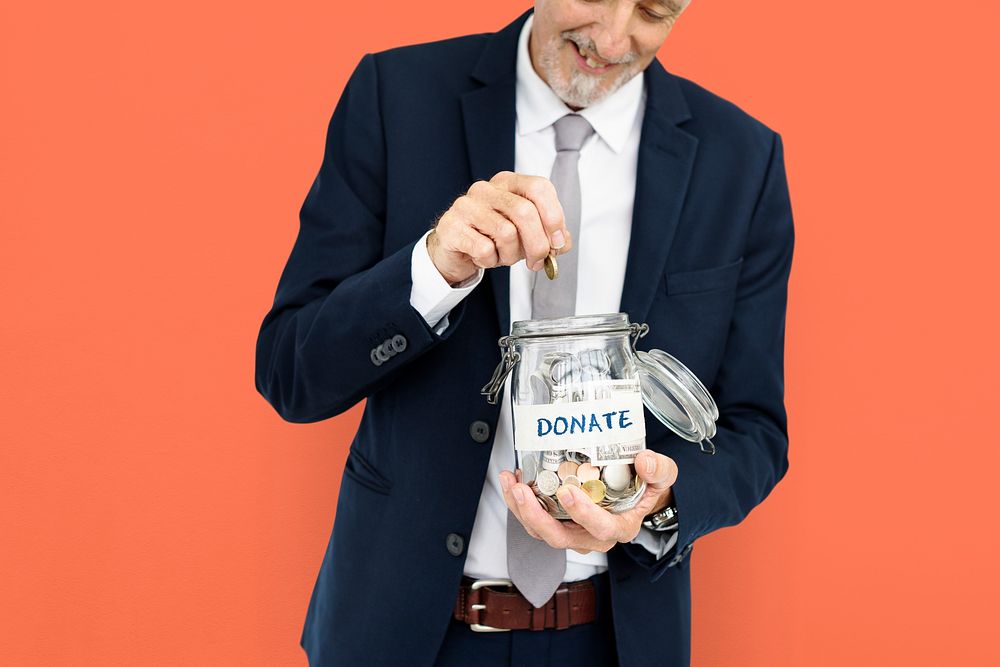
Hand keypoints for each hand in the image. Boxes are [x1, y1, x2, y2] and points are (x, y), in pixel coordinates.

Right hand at [427, 171, 572, 283]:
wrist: (455, 250)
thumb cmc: (491, 238)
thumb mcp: (525, 235)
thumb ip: (548, 235)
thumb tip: (562, 242)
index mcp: (508, 183)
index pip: (539, 188)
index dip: (554, 217)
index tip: (557, 241)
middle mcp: (486, 189)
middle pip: (525, 212)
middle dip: (537, 244)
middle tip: (536, 262)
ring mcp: (466, 205)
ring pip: (506, 233)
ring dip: (510, 255)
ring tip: (501, 256)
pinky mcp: (452, 226)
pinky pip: (484, 249)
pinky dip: (490, 261)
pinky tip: (484, 258)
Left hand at [499, 450, 678, 554]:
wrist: (636, 492)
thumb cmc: (646, 486)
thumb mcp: (663, 475)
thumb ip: (658, 469)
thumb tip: (644, 461)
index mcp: (620, 527)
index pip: (601, 528)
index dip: (583, 514)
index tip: (567, 492)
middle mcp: (593, 536)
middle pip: (561, 537)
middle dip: (537, 516)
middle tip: (523, 490)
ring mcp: (573, 532)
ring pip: (542, 531)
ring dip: (521, 509)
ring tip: (511, 482)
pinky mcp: (558, 523)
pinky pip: (535, 520)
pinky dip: (521, 503)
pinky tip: (516, 480)